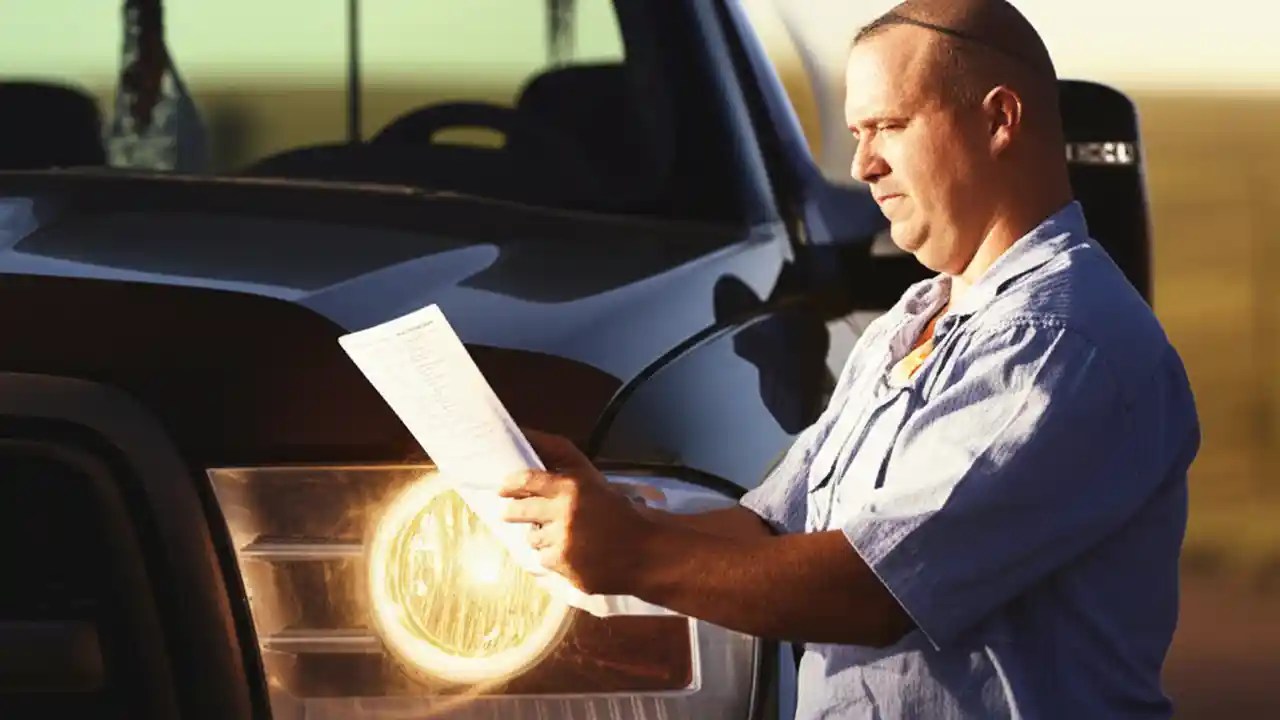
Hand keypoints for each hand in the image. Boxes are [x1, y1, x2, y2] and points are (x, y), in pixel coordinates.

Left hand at [499, 429, 650, 594]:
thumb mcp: (592, 477)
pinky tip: (573, 553)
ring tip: (562, 535)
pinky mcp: (565, 566)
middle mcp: (564, 513)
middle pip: (521, 510)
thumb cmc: (618, 509)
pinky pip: (545, 559)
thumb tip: (525, 434)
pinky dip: (555, 556)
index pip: (527, 480)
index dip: (511, 484)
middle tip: (510, 512)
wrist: (645, 549)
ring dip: (541, 536)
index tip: (503, 488)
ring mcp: (564, 542)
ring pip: (533, 537)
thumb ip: (559, 456)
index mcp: (572, 487)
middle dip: (513, 512)